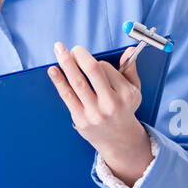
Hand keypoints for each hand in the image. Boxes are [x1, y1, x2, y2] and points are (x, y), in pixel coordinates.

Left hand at [48, 42, 151, 183]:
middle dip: (80, 55)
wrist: (117, 139)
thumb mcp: (134, 90)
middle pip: (92, 71)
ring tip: (59, 50)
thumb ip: (130, 69)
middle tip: (72, 48)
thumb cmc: (123, 109)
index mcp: (126, 94)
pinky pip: (68, 97)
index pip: (106, 69)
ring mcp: (95, 113)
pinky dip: (59, 82)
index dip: (96, 62)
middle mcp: (111, 104)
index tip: (93, 64)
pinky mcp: (81, 120)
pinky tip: (53, 70)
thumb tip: (130, 50)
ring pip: (78, 82)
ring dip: (66, 63)